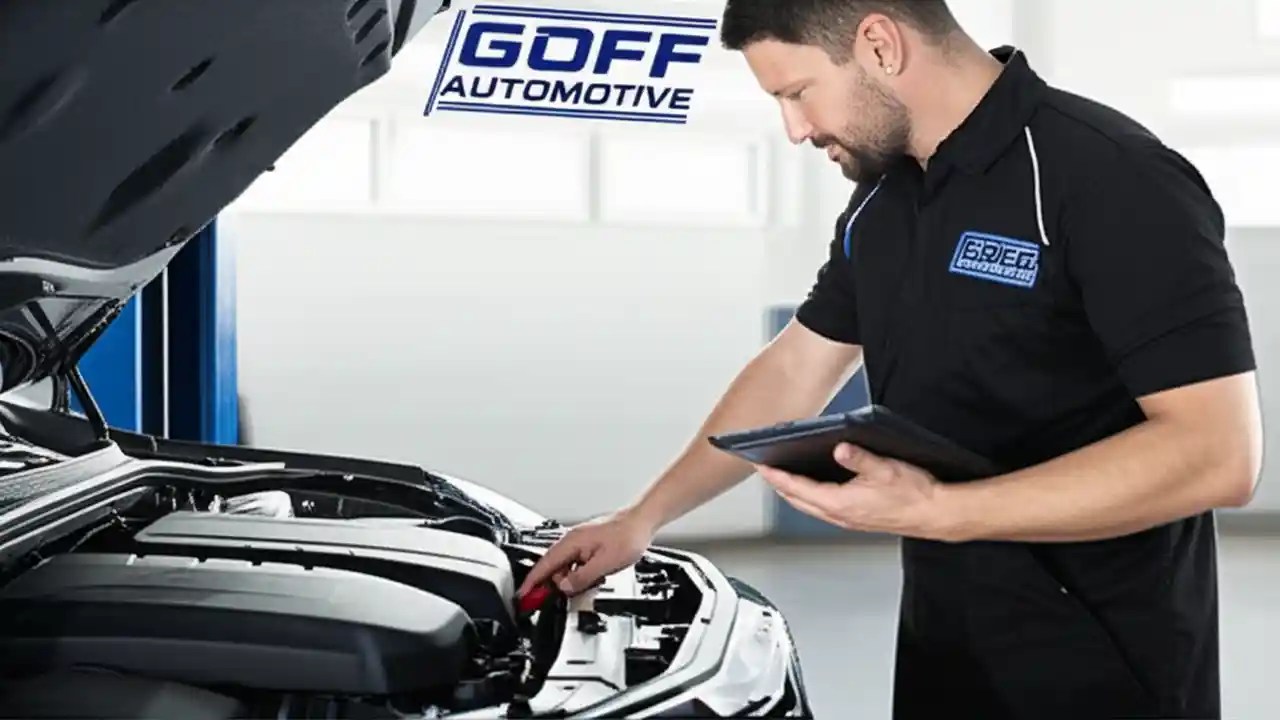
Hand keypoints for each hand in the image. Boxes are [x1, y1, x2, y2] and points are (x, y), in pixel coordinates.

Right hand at [516, 507, 657, 597]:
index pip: (544, 565)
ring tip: (586, 587)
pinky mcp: (589, 544)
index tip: (523, 596)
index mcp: (572, 542)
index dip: (532, 583)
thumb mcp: (605, 564)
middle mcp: (572, 540)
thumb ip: (582, 578)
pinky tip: (592, 578)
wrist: (643, 520)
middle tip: (559, 599)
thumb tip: (565, 587)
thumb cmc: (628, 536)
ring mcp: (581, 541)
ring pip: (565, 565)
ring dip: (569, 579)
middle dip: (553, 584)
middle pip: (553, 567)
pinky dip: (578, 573)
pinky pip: (576, 562)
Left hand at [760, 443, 955, 540]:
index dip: (778, 477)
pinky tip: (813, 487)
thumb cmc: (915, 495)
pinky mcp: (856, 518)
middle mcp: (840, 515)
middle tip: (765, 469)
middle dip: (779, 485)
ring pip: (810, 506)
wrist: (936, 514)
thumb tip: (839, 448)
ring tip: (783, 477)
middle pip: (798, 501)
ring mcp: (848, 519)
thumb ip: (859, 458)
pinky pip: (823, 508)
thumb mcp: (885, 468)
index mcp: (841, 503)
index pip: (798, 489)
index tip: (763, 466)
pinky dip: (810, 497)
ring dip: (793, 492)